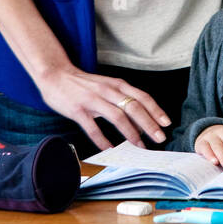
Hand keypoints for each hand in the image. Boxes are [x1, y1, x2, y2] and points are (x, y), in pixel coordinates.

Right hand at [33, 65, 169, 150]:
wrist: (55, 74)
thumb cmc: (84, 84)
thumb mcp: (106, 87)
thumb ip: (122, 100)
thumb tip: (140, 121)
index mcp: (116, 84)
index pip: (142, 97)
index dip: (155, 110)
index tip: (166, 123)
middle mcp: (107, 90)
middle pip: (133, 107)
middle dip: (149, 123)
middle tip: (159, 138)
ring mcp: (92, 100)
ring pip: (117, 116)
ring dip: (131, 132)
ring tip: (139, 146)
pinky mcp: (77, 110)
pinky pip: (92, 127)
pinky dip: (102, 140)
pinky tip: (110, 149)